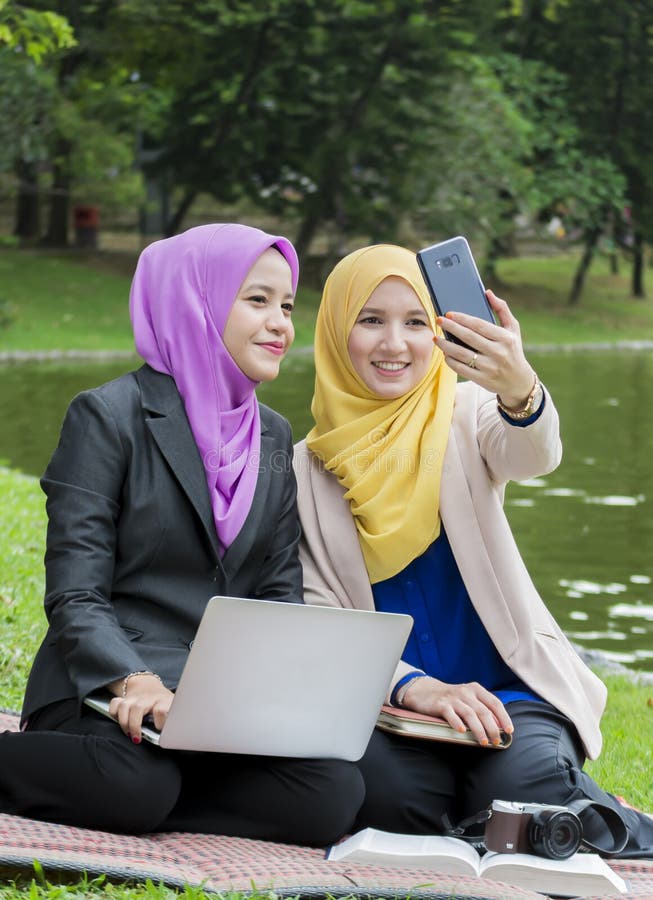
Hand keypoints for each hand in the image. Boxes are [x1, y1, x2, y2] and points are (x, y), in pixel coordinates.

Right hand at [107, 674, 173, 743]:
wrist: (148, 685)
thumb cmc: (162, 702)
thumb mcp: (173, 708)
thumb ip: (174, 720)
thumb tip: (176, 736)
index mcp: (162, 700)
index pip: (160, 710)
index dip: (159, 722)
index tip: (159, 730)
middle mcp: (147, 698)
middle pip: (137, 708)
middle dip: (135, 726)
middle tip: (136, 739)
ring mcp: (134, 698)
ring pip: (124, 706)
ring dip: (124, 723)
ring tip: (128, 734)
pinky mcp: (123, 699)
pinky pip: (114, 703)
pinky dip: (113, 713)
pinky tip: (119, 721)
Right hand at [402, 676, 513, 746]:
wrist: (425, 691)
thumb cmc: (452, 698)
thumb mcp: (468, 698)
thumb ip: (482, 708)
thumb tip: (498, 726)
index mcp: (476, 689)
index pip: (495, 703)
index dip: (504, 717)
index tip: (509, 731)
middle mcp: (466, 692)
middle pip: (484, 711)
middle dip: (492, 728)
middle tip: (496, 741)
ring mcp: (453, 698)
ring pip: (470, 714)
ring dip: (479, 730)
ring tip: (483, 742)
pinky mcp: (441, 704)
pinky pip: (451, 714)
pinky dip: (457, 723)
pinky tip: (462, 732)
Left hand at [434, 290, 534, 407]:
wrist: (518, 381)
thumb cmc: (513, 350)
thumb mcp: (513, 329)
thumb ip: (502, 309)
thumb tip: (487, 292)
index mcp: (505, 338)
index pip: (480, 325)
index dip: (463, 319)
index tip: (449, 313)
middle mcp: (498, 353)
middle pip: (469, 338)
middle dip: (451, 328)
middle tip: (438, 320)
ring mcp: (489, 367)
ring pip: (462, 354)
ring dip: (446, 346)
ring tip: (435, 338)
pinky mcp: (482, 379)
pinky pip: (461, 369)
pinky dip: (451, 361)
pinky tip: (445, 354)